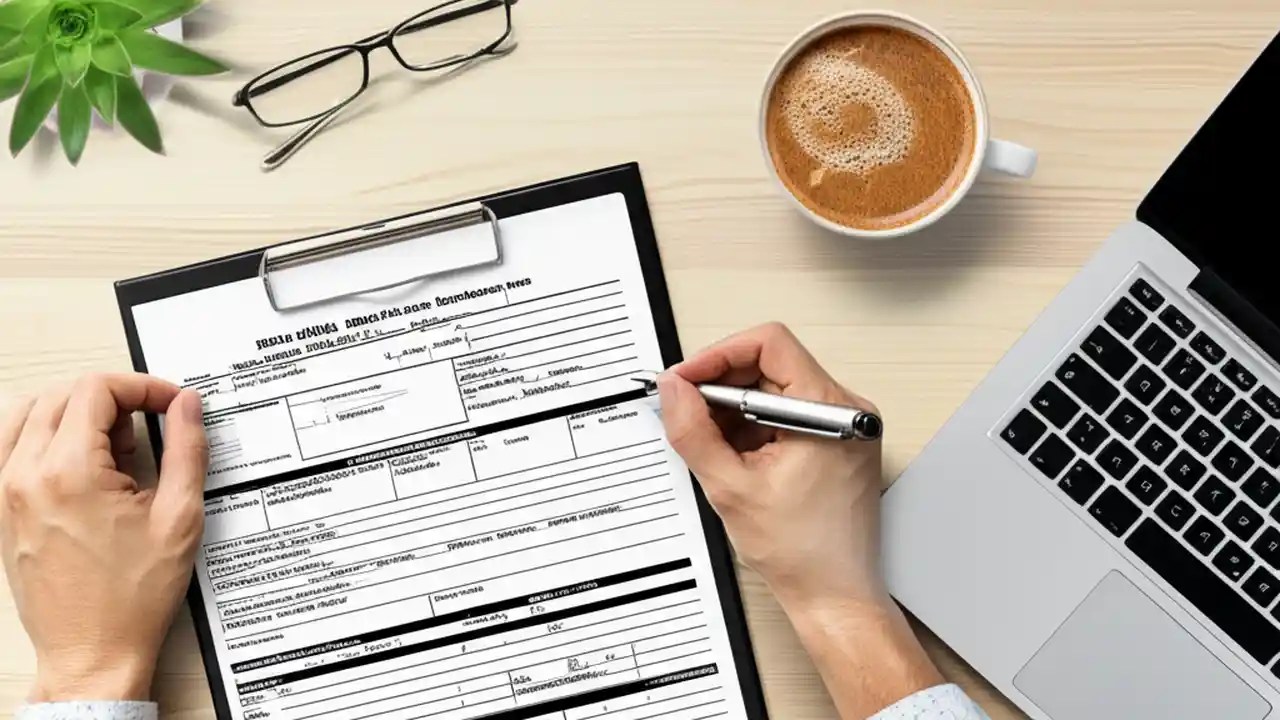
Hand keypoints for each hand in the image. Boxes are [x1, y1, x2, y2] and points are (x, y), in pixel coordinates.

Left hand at [0, 374, 207, 702]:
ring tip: (114, 446)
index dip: (143, 386)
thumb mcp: (179, 517)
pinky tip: (78, 458)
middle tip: (150, 426)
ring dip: (76, 411)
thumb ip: (186, 450)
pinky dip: (42, 435)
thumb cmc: (131, 598)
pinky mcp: (0, 508)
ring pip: (29, 412)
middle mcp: (26, 476)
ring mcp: (5, 492)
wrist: (93, 650)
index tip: (169, 404)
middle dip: (114, 397)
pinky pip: (8, 445)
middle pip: (64, 395)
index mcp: (69, 473)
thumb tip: (187, 406)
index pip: (97, 390)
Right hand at [658, 324, 941, 717]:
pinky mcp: (837, 442)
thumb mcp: (730, 487)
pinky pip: (787, 415)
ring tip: (718, 449)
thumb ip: (694, 431)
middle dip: (723, 385)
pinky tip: (739, 460)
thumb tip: (674, 390)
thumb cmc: (803, 553)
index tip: (688, 379)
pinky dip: (754, 428)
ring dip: (737, 411)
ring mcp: (845, 426)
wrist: (834, 595)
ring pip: (776, 390)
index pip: (770, 343)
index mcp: (830, 409)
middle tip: (689, 411)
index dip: (720, 355)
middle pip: (772, 363)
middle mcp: (847, 409)